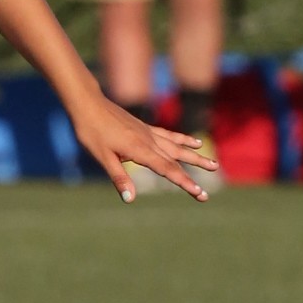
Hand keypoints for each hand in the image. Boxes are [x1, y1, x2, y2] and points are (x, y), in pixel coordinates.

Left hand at [70, 96, 216, 201]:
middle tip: (207, 194)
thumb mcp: (102, 157)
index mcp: (140, 150)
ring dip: (195, 157)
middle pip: (176, 161)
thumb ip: (118, 177)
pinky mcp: (145, 127)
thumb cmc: (91, 131)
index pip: (167, 170)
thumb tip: (130, 199)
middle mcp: (149, 141)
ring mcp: (148, 132)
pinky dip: (183, 139)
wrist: (88, 103)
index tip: (200, 194)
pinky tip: (195, 142)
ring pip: (178, 147)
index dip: (184, 183)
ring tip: (214, 165)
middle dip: (193, 177)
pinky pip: (169, 134)